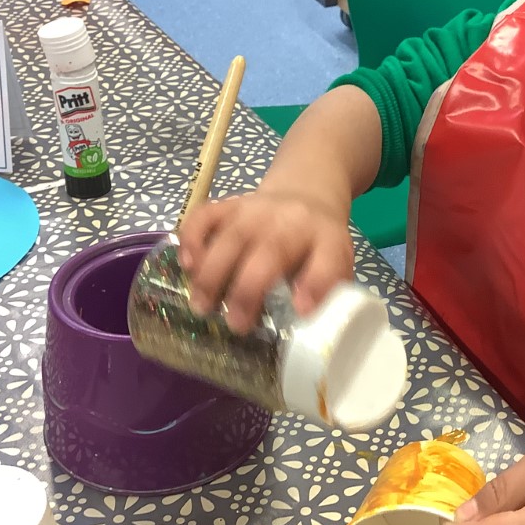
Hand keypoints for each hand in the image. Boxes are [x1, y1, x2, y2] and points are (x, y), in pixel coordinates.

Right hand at [177, 189, 354, 331]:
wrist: (306, 195)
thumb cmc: (317, 243)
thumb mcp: (336, 265)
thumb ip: (327, 293)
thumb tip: (310, 330)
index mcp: (327, 239)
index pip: (327, 260)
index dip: (316, 284)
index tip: (301, 311)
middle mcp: (292, 220)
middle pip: (271, 249)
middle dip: (248, 289)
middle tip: (235, 324)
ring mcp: (258, 209)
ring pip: (232, 236)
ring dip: (213, 273)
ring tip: (202, 306)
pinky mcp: (231, 204)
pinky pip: (205, 216)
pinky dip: (192, 239)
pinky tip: (188, 267)